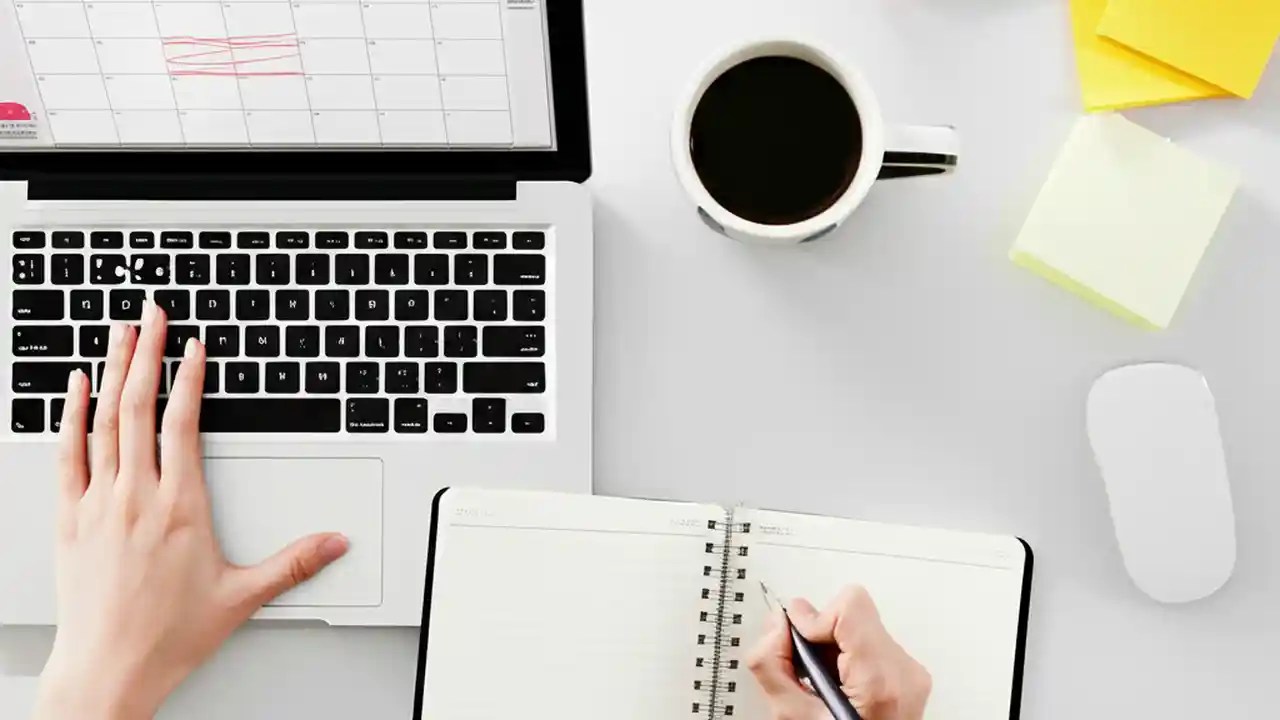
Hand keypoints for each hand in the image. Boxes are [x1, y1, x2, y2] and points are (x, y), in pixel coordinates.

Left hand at [32, 304, 348, 719]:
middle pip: (139, 407)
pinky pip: (66, 453)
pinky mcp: (68, 518)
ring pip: (102, 420)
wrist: (108, 669)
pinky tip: (75, 387)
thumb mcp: (241, 597)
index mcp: (181, 508)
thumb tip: (336, 543)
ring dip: (112, 372)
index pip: (183, 424)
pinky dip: (69, 415)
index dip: (188, 378)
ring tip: (119, 335)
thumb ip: (294, 563)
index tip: (193, 347)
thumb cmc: (168, 635)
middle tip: (152, 315)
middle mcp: (136, 497)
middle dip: (146, 353)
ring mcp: (97, 504)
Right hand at [747, 586, 931, 719]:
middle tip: (806, 667)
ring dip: (833, 646)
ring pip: (861, 625)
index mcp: (880, 680)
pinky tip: (838, 684)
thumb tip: (776, 625)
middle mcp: (904, 671)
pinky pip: (871, 642)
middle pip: (853, 613)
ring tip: (824, 681)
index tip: (798, 640)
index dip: (814, 618)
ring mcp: (910, 673)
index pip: (850, 606)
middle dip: (820, 635)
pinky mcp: (908, 674)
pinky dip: (848, 656)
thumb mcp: (792, 717)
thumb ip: (772, 664)